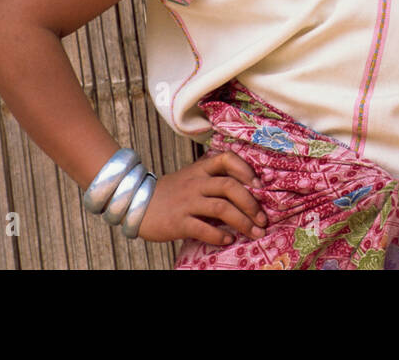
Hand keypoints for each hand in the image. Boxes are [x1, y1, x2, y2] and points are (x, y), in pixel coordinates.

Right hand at [136, 151, 267, 244]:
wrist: (135, 204)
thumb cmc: (170, 192)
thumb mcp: (190, 176)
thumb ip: (213, 177)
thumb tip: (247, 187)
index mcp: (200, 169)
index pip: (226, 158)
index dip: (246, 169)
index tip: (259, 185)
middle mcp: (195, 183)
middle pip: (229, 186)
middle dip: (251, 203)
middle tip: (263, 218)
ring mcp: (187, 202)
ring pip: (221, 208)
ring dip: (242, 221)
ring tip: (254, 232)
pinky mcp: (178, 222)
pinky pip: (203, 228)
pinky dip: (219, 235)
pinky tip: (228, 240)